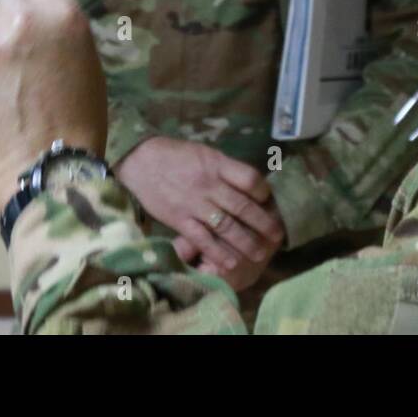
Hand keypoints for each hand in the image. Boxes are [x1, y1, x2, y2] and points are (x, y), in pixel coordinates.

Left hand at [0, 0, 107, 210]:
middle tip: (13, 62)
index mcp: (63, 18)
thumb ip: (58, 33)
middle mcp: (23, 21)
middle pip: (1, 3)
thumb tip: (32, 21)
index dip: (30, 1)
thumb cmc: (76, 122)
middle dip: (6, 27)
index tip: (30, 25)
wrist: (45, 167)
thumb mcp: (86, 64)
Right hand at [118, 137, 284, 290]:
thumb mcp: (204, 153)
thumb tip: (250, 184)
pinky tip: (231, 262)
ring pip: (226, 226)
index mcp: (217, 164)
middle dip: (263, 223)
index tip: (268, 200)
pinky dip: (218, 253)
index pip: (249, 179)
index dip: (263, 191)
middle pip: (242, 206)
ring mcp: (194, 204)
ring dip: (245, 242)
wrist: (140, 161)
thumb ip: (226, 169)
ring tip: (259, 254)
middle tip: (277, 235)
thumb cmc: (175, 155)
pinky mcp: (179, 220)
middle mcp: (209, 185)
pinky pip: (202, 239)